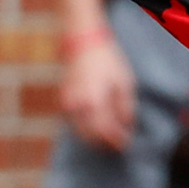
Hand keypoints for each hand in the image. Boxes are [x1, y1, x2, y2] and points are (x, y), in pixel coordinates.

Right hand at [59, 34, 135, 149]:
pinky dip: (85, 128)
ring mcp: (66, 103)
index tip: (126, 143)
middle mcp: (77, 105)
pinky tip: (97, 126)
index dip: (116, 140)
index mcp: (93, 101)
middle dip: (105, 143)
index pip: (105, 131)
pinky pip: (74, 122)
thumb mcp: (123, 82)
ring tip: (110, 137)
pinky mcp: (62, 100)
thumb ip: (125, 107)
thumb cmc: (106, 61)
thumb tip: (126, 126)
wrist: (82, 43)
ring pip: (79, 131)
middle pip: (90, 136)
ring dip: (94, 138)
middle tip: (119, 144)